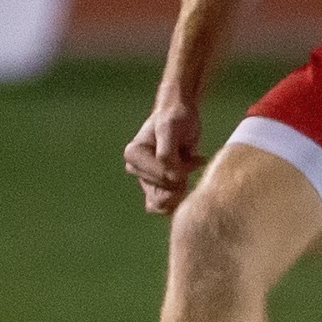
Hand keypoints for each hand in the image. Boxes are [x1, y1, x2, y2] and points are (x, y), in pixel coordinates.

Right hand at [125, 99, 205, 213]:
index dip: (181, 171)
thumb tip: (172, 180)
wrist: (181, 115)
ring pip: (165, 202)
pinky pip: (167, 205)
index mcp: (134, 155)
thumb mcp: (170, 129)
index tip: (186, 154)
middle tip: (188, 159)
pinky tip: (187, 173)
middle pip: (163, 193)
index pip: (162, 178)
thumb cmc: (176, 118)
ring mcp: (145, 179)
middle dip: (182, 179)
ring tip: (186, 164)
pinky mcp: (156, 186)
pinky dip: (182, 194)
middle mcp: (135, 169)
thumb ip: (167, 155)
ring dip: (182, 187)